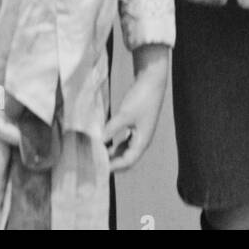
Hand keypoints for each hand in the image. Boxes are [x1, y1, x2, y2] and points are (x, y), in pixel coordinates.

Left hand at [103, 44, 168, 172]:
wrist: (152, 79)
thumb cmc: (141, 97)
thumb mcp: (124, 114)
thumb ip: (111, 128)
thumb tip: (98, 141)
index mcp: (142, 141)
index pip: (127, 161)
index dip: (113, 166)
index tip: (98, 168)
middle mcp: (142, 140)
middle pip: (127, 158)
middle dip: (113, 163)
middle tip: (96, 164)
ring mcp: (140, 132)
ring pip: (125, 149)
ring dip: (113, 153)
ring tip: (98, 155)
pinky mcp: (136, 124)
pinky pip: (125, 140)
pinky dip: (115, 143)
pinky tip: (105, 141)